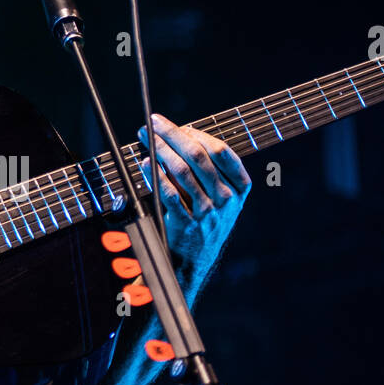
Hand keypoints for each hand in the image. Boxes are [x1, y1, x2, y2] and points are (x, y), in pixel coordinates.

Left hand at [137, 113, 249, 291]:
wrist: (194, 262)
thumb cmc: (202, 221)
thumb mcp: (218, 197)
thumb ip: (205, 169)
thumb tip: (178, 134)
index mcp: (239, 188)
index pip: (220, 151)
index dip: (196, 134)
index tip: (177, 125)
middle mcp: (227, 200)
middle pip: (199, 156)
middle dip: (172, 135)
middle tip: (154, 123)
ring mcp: (208, 213)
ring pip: (182, 171)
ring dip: (160, 149)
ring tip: (145, 138)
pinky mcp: (187, 225)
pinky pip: (168, 193)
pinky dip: (154, 174)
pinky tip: (144, 163)